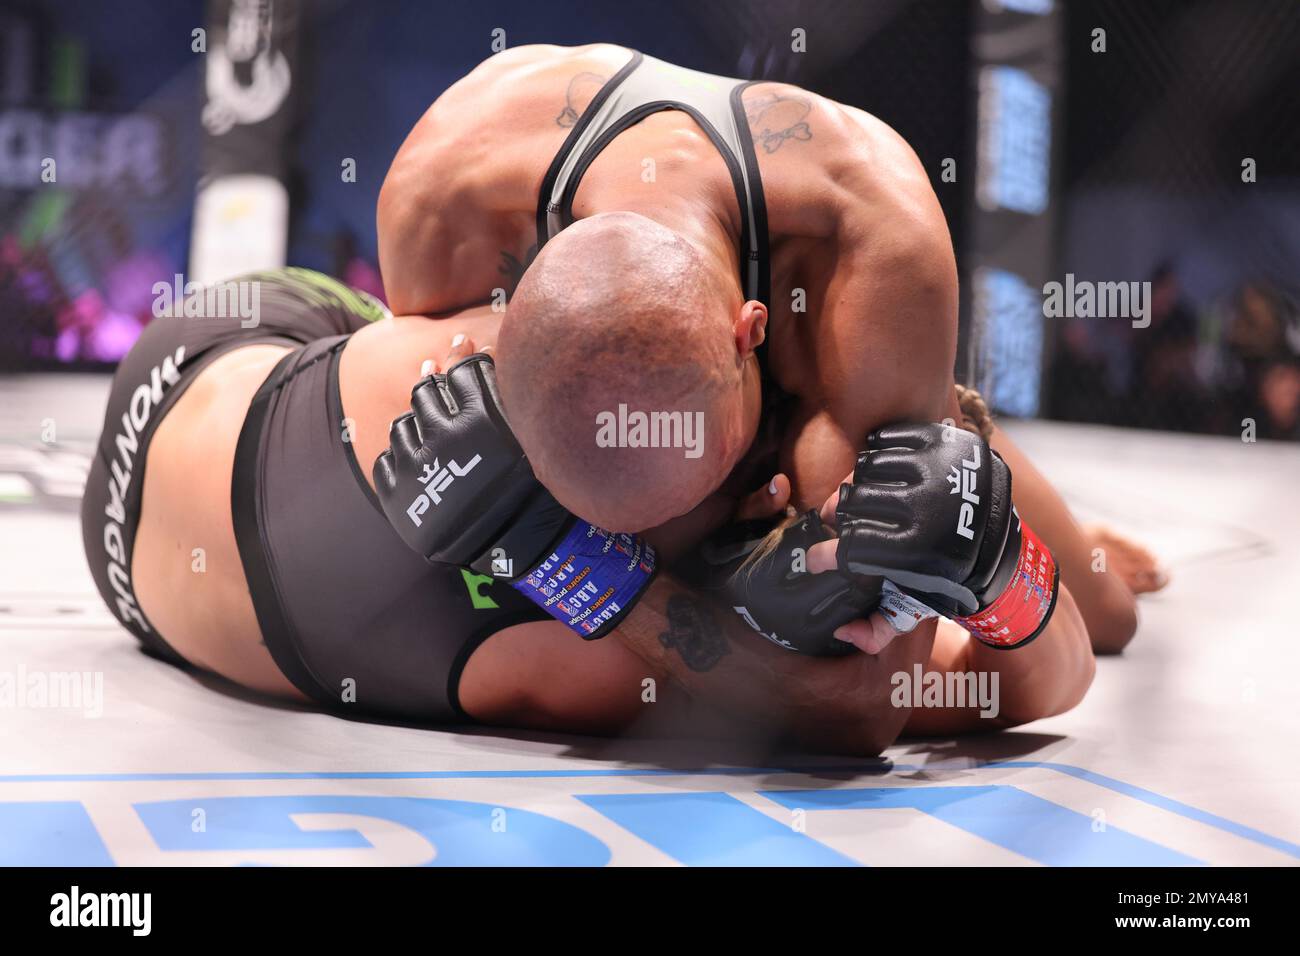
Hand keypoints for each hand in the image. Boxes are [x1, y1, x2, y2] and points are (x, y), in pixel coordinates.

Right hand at [812, 423, 1058, 649]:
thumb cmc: (950, 579)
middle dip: (835, 515)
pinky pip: (889, 438)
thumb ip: (878, 629)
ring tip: (858, 497)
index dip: (823, 555)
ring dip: (856, 483)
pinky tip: (876, 471)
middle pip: (852, 501)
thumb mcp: (918, 609)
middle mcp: (927, 507)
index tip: (815, 559)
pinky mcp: (945, 442)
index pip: (848, 546)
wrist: (1002, 544)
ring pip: (867, 466)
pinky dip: (876, 452)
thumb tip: (840, 630)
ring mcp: (937, 469)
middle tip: (834, 522)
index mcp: (918, 551)